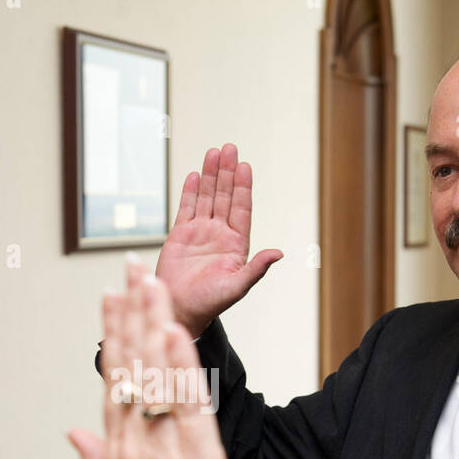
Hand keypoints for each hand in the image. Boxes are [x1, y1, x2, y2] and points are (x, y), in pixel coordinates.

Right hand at [67, 257, 239, 458]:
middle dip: (130, 312)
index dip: (112, 335)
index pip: (112, 380)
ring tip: (151, 280)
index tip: (110, 298)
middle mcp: (133, 448)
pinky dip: (180, 366)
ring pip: (155, 378)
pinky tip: (175, 331)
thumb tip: (73, 431)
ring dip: (153, 323)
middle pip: (129, 367)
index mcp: (116, 457)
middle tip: (130, 267)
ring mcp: (162, 453)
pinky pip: (185, 406)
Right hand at [156, 142, 282, 337]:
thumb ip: (256, 268)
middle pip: (224, 197)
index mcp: (235, 244)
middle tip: (229, 148)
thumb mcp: (236, 286)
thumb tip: (278, 253)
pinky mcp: (180, 235)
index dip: (242, 187)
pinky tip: (195, 175)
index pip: (241, 208)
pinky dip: (190, 191)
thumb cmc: (208, 303)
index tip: (244, 166)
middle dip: (226, 172)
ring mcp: (199, 233)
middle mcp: (219, 235)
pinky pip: (186, 208)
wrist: (180, 310)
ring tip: (213, 153)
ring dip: (210, 176)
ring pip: (206, 198)